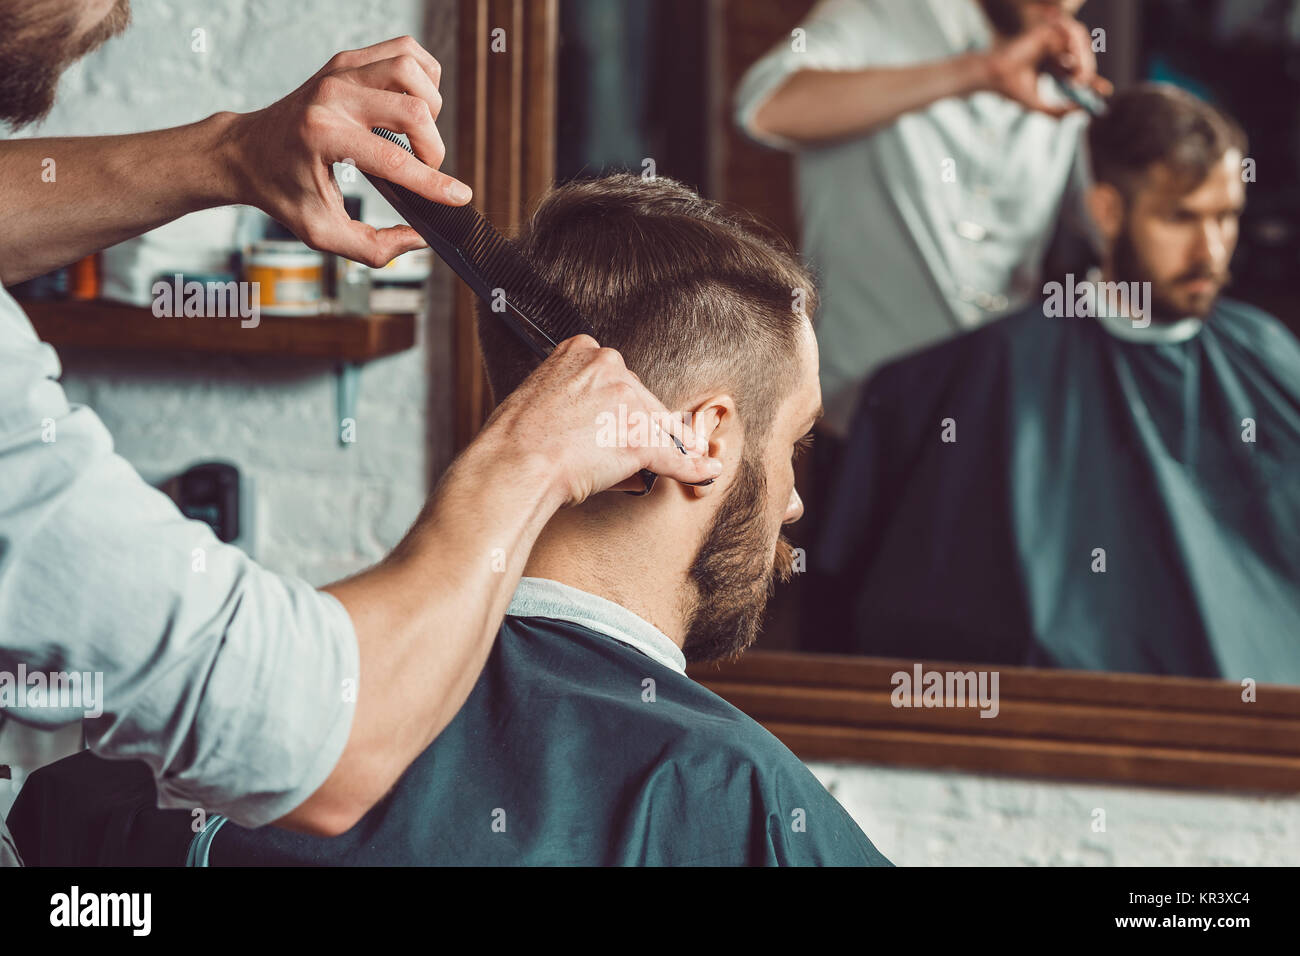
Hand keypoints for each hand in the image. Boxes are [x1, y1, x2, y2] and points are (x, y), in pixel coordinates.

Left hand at [221, 35, 469, 266]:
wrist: (245, 151)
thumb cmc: (281, 191)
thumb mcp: (321, 232)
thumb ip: (373, 247)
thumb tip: (419, 239)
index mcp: (322, 136)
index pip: (395, 160)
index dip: (434, 183)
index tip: (459, 197)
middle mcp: (332, 96)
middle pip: (413, 110)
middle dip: (434, 148)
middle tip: (425, 169)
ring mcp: (340, 72)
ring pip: (412, 71)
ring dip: (431, 106)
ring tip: (420, 134)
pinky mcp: (348, 61)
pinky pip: (404, 52)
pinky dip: (423, 76)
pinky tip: (415, 103)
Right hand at [477, 336, 724, 506]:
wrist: (513, 466)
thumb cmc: (514, 441)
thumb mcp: (537, 395)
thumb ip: (570, 394)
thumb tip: (598, 420)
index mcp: (581, 349)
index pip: (617, 378)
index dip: (613, 408)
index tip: (605, 423)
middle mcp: (610, 366)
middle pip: (641, 401)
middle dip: (629, 429)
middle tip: (595, 453)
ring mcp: (628, 401)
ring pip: (655, 428)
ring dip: (646, 450)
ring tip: (612, 468)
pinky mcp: (640, 438)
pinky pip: (675, 456)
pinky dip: (692, 467)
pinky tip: (707, 470)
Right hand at [982, 13, 1111, 117]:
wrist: (996, 78)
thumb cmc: (1012, 91)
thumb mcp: (1039, 106)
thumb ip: (1059, 112)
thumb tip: (1082, 112)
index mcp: (1049, 66)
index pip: (1076, 71)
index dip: (1093, 81)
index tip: (1105, 91)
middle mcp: (1051, 51)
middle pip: (1081, 56)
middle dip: (1088, 70)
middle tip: (1086, 84)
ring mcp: (1049, 40)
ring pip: (1079, 43)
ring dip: (1084, 59)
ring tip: (1079, 76)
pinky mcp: (1047, 32)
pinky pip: (1069, 35)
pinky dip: (1075, 47)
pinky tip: (1071, 62)